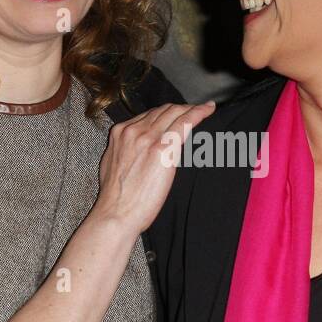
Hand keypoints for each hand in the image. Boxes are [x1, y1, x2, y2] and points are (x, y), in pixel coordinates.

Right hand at [93, 101, 215, 233]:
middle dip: (181, 108)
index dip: (166, 113)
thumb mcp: (113, 164)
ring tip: (205, 109)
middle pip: (163, 110)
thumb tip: (141, 150)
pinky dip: (198, 113)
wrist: (116, 213)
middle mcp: (133, 130)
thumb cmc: (116, 198)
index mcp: (121, 133)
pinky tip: (208, 110)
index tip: (178, 114)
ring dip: (191, 109)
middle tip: (196, 111)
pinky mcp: (162, 149)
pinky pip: (184, 123)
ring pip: (174, 113)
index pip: (149, 115)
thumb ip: (128, 150)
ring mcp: (148, 138)